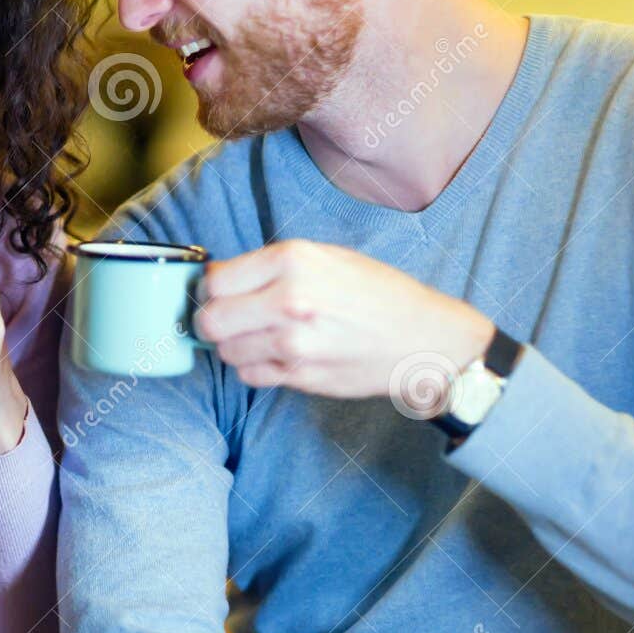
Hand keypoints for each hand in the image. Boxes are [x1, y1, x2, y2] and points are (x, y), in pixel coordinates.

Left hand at [194, 240, 493, 403]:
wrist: (423, 338)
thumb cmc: (378, 293)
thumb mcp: (326, 257)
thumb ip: (273, 266)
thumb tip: (220, 278)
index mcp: (292, 261)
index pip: (214, 280)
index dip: (210, 288)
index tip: (220, 292)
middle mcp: (288, 300)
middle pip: (210, 319)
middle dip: (213, 319)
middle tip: (230, 318)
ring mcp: (293, 343)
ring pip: (226, 351)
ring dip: (235, 345)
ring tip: (262, 335)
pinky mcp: (300, 375)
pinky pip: (249, 375)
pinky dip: (255, 367)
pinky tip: (277, 355)